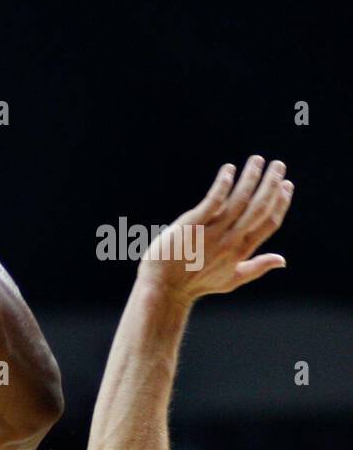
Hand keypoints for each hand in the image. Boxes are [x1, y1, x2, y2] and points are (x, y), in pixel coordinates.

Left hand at [138, 156, 293, 302]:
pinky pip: (212, 200)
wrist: (163, 289)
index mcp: (241, 251)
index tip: (286, 186)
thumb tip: (283, 260)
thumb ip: (257, 267)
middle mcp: (230, 241)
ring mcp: (211, 232)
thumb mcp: (231, 280)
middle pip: (258, 208)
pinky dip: (223, 183)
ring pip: (239, 200)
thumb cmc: (194, 285)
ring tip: (257, 160)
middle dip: (271, 184)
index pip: (268, 223)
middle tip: (278, 165)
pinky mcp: (192, 225)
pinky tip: (228, 170)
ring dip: (250, 178)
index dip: (280, 203)